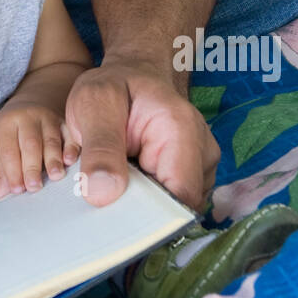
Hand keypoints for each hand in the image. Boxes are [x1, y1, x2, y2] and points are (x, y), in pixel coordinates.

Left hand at [0, 100, 80, 200]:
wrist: (27, 107)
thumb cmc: (10, 132)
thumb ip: (1, 170)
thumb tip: (1, 197)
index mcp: (6, 123)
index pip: (9, 150)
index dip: (12, 171)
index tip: (17, 190)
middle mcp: (27, 118)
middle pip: (30, 144)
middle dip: (32, 167)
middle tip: (34, 187)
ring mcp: (47, 118)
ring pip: (51, 140)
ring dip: (53, 159)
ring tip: (55, 176)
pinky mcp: (63, 121)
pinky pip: (69, 134)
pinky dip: (71, 148)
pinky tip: (70, 161)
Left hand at [63, 56, 219, 211]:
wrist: (131, 74)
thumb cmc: (114, 86)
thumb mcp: (94, 104)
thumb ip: (100, 148)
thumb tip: (103, 195)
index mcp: (182, 131)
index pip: (179, 196)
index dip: (148, 219)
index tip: (113, 223)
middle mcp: (202, 152)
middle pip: (177, 208)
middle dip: (138, 213)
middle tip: (101, 202)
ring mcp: (201, 166)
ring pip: (173, 210)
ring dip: (140, 207)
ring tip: (113, 182)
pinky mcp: (192, 176)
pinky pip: (170, 203)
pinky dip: (145, 201)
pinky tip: (126, 184)